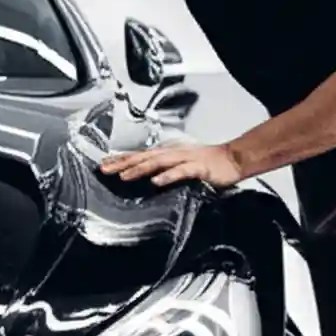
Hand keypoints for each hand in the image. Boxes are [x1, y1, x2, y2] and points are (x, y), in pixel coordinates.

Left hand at [99, 142, 247, 189]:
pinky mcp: (198, 167)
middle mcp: (172, 154)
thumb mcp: (180, 165)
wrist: (233, 159)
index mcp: (167, 154)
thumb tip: (145, 178)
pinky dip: (167, 176)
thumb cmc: (206, 164)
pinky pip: (181, 172)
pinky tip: (156, 182)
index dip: (120, 159)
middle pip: (143, 157)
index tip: (103, 165)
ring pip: (158, 163)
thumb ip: (164, 170)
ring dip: (139, 169)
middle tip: (104, 170)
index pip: (139, 156)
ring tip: (124, 176)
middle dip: (122, 163)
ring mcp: (185, 159)